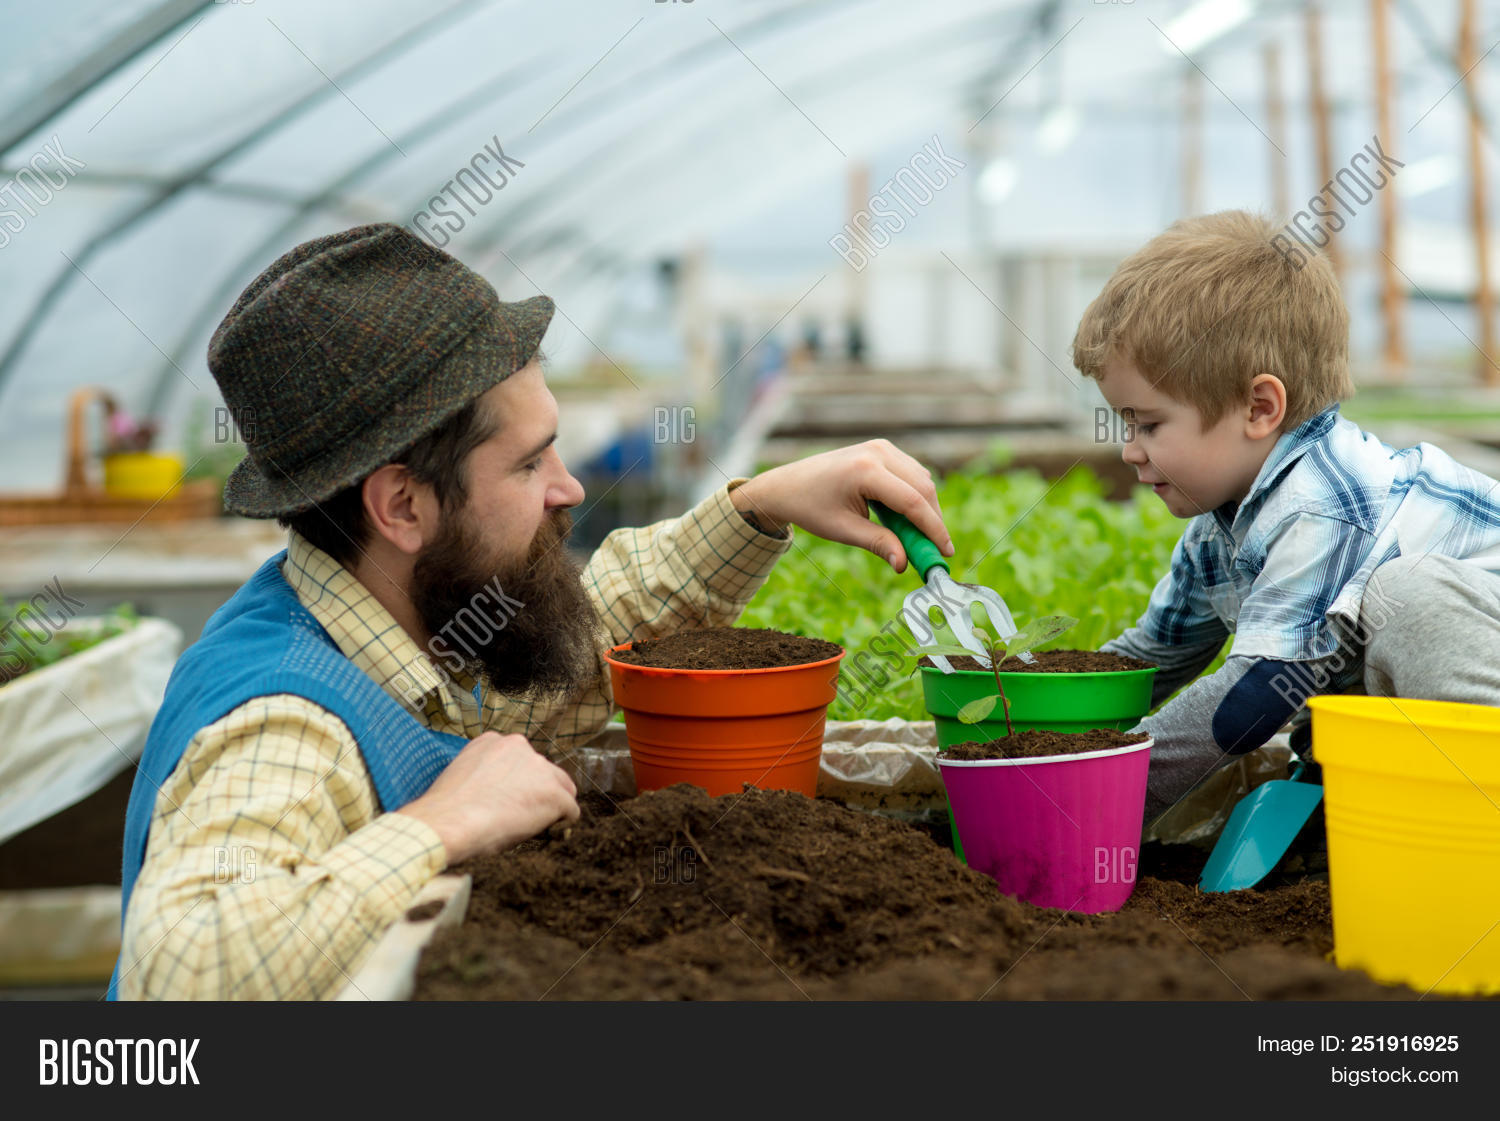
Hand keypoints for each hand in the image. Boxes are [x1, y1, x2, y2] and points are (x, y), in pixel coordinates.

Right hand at [396, 732, 578, 864]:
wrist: (446, 824)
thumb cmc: (447, 810)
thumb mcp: (464, 775)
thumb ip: (487, 773)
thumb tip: (499, 791)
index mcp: (494, 741)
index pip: (521, 760)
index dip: (518, 784)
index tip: (508, 801)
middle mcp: (520, 746)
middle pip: (544, 772)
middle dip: (537, 792)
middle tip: (519, 816)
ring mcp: (540, 769)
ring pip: (561, 789)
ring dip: (550, 807)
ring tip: (527, 826)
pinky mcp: (554, 794)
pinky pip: (570, 811)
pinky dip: (560, 824)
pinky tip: (541, 833)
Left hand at [730, 439, 953, 572]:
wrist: (787, 485)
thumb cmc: (810, 507)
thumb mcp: (843, 530)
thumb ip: (878, 544)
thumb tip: (904, 564)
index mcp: (865, 470)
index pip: (912, 501)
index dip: (933, 529)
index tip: (945, 552)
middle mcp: (877, 452)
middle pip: (923, 488)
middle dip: (933, 520)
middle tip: (934, 550)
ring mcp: (881, 447)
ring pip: (921, 479)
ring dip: (926, 508)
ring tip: (917, 538)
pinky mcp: (882, 449)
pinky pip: (911, 473)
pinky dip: (916, 496)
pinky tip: (906, 518)